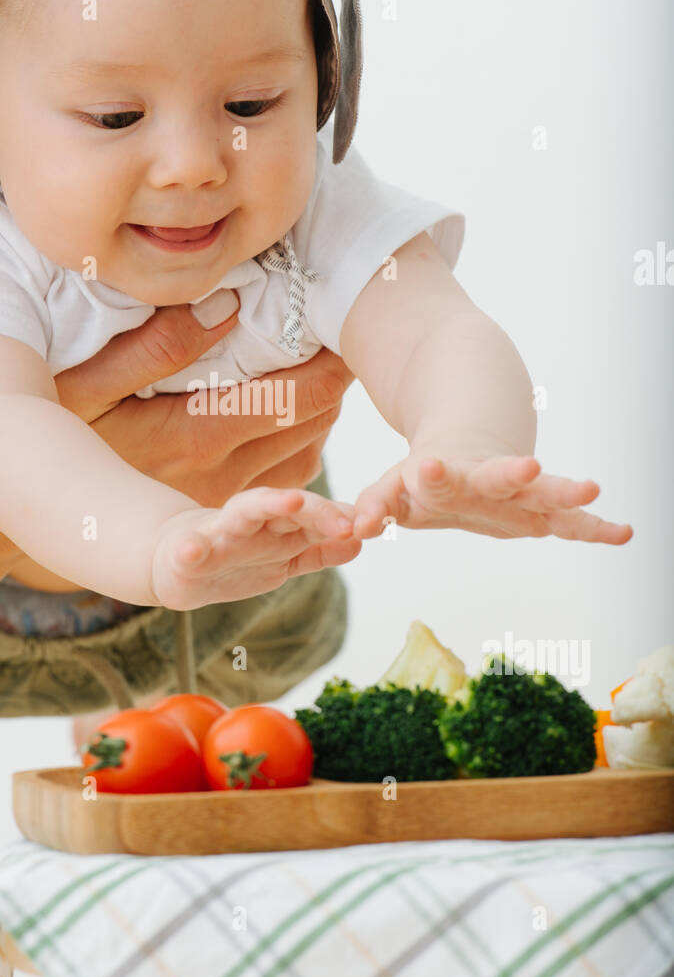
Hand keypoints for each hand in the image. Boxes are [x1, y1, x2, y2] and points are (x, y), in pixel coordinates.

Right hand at [54, 291, 354, 505]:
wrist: (27, 503)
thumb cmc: (50, 427)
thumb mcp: (88, 379)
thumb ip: (158, 344)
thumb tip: (229, 304)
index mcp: (194, 437)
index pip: (298, 397)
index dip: (335, 357)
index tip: (345, 316)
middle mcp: (220, 478)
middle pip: (315, 424)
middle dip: (336, 377)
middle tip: (344, 329)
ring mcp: (223, 502)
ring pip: (309, 455)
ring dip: (322, 411)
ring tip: (320, 364)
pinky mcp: (220, 513)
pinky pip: (286, 480)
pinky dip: (302, 443)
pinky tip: (293, 412)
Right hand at [150, 487, 361, 609]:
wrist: (174, 563)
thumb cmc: (235, 558)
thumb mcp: (281, 558)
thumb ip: (317, 551)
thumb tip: (361, 541)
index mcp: (274, 524)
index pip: (312, 514)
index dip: (340, 517)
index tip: (372, 523)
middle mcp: (250, 521)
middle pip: (287, 507)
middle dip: (317, 510)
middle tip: (346, 522)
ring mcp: (217, 534)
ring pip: (244, 512)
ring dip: (267, 504)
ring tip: (291, 500)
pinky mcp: (184, 554)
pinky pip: (187, 549)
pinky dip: (189, 548)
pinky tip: (190, 549)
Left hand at [351, 450, 633, 544]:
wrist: (471, 444)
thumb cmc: (426, 480)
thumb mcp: (395, 492)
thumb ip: (376, 507)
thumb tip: (350, 531)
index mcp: (442, 476)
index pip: (431, 478)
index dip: (425, 478)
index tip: (420, 472)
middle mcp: (482, 480)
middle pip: (496, 476)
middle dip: (510, 474)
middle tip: (528, 465)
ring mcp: (516, 492)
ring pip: (541, 490)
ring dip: (562, 490)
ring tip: (591, 488)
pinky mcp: (540, 506)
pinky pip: (571, 520)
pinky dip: (596, 527)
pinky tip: (625, 532)